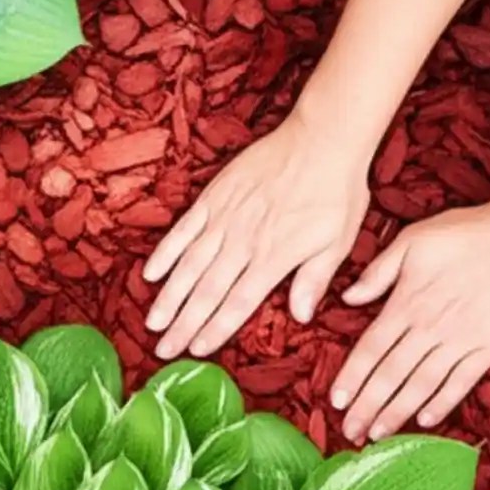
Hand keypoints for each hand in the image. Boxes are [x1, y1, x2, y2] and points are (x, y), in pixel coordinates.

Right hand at [143, 110, 370, 357]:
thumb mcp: (338, 241)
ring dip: (170, 296)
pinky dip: (166, 251)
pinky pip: (184, 228)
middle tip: (164, 350)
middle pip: (207, 291)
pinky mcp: (214, 196)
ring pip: (189, 264)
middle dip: (183, 324)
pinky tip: (151, 273)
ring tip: (153, 321)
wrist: (322, 138)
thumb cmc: (336, 191)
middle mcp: (244, 241)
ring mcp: (225, 218)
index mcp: (274, 257)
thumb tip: (301, 316)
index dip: (215, 329)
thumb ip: (314, 279)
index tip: (197, 350)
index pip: (238, 303)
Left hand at [332, 204, 489, 442]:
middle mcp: (429, 328)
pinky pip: (461, 382)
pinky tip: (425, 421)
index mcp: (407, 303)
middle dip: (368, 407)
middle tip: (351, 432)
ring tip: (379, 435)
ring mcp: (460, 340)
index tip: (337, 401)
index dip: (352, 378)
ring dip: (398, 412)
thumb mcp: (412, 240)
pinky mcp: (489, 347)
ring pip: (422, 385)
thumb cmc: (465, 234)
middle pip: (391, 375)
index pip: (371, 349)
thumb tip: (348, 298)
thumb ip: (378, 272)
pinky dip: (442, 403)